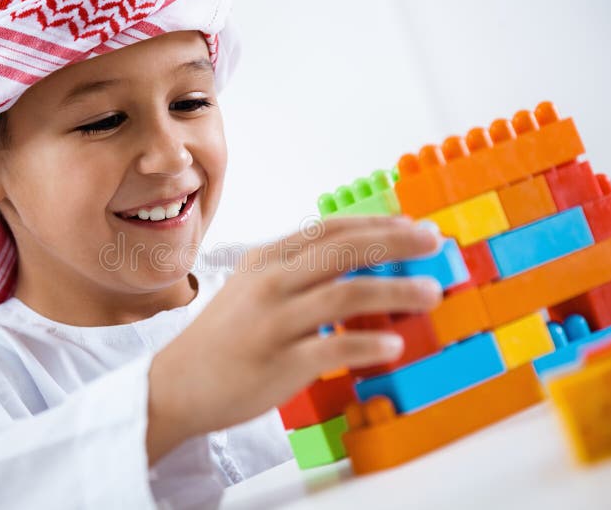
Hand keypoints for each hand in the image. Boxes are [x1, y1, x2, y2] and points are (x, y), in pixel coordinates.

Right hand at [146, 215, 442, 463]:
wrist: (176, 386)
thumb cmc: (221, 339)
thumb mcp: (250, 291)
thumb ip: (293, 275)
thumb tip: (351, 267)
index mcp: (265, 261)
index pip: (328, 230)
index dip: (374, 224)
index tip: (410, 225)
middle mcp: (270, 283)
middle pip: (343, 251)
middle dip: (395, 242)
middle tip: (434, 241)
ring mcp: (275, 322)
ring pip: (345, 294)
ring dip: (395, 291)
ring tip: (430, 292)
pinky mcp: (279, 363)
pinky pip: (333, 348)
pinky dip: (367, 345)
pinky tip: (393, 346)